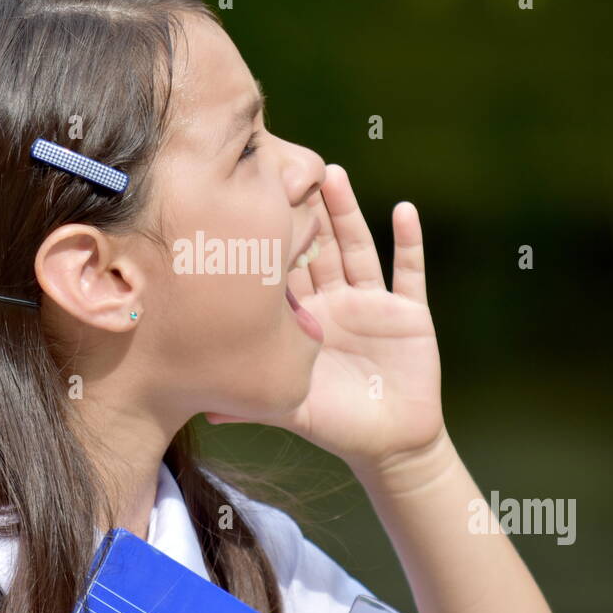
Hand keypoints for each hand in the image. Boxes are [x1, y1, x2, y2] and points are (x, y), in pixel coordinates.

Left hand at [205, 164, 446, 479]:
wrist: (390, 442)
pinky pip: (408, 271)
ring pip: (357, 248)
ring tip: (333, 174)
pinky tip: (404, 209)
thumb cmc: (336, 424)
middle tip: (286, 171)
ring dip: (347, 213)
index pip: (283, 271)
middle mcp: (334, 301)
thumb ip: (252, 402)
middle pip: (318, 247)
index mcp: (304, 318)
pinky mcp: (408, 311)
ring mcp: (371, 302)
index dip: (270, 239)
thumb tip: (203, 409)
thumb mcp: (290, 407)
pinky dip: (409, 241)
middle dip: (304, 211)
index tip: (249, 203)